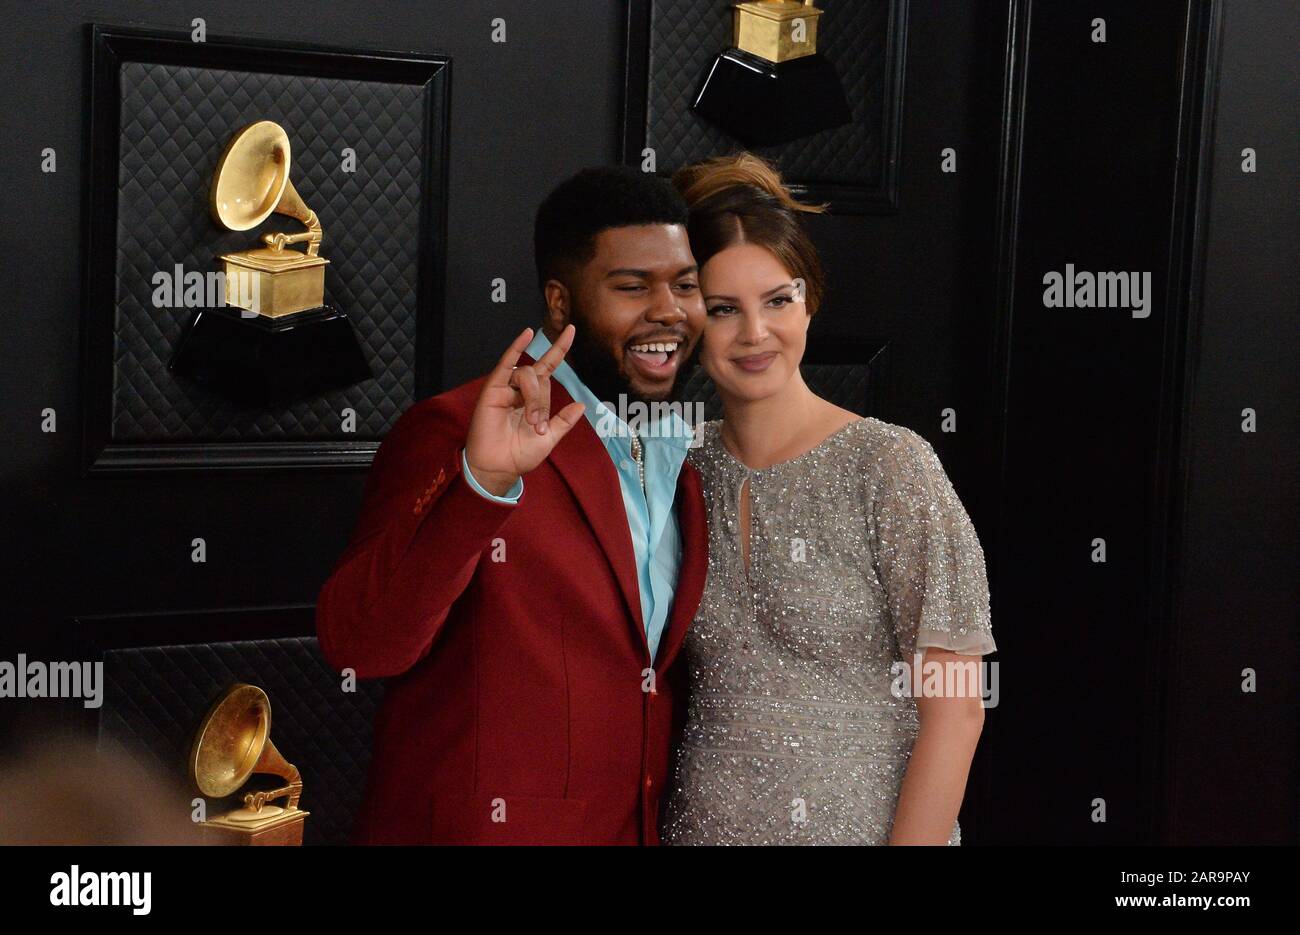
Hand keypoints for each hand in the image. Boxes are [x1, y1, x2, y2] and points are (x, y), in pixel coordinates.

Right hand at [464, 325, 586, 495]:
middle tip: (538, 425)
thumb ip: (563, 422)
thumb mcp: (548, 439)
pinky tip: (527, 334)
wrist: (499, 468)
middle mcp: (520, 389)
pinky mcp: (493, 389)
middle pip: (541, 378)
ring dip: (533, 398)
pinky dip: (516, 347)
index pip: (549, 366)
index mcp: (535, 398)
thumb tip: (582, 405)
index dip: (560, 349)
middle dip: (543, 402)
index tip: (572, 330)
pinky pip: (505, 364)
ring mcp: (506, 387)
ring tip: (530, 421)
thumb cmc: (519, 455)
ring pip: (527, 375)